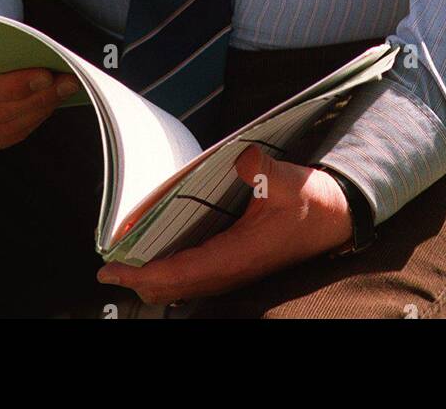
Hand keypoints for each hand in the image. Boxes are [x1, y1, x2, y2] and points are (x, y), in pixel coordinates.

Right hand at [0, 13, 81, 154]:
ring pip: (2, 129)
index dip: (13, 86)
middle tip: (69, 82)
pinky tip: (48, 104)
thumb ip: (5, 44)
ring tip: (64, 91)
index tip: (46, 75)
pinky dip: (30, 121)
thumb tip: (43, 63)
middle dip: (36, 98)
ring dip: (38, 111)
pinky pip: (3, 138)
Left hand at [96, 143, 354, 305]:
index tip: (113, 268)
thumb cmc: (310, 201)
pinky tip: (160, 261)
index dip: (143, 273)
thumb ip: (261, 169)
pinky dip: (171, 274)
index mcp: (238, 254)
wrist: (335, 217)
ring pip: (184, 286)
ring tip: (127, 267)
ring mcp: (234, 269)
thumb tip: (239, 158)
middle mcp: (232, 269)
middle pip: (174, 287)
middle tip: (109, 270)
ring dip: (153, 280)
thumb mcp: (286, 180)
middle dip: (139, 282)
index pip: (180, 272)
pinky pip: (196, 277)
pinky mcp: (238, 263)